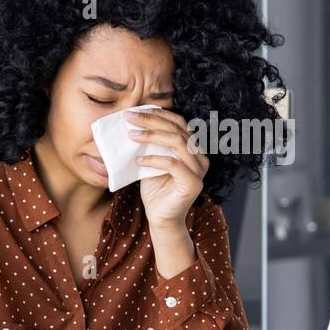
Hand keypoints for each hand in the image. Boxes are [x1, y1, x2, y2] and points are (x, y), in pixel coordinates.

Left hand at [128, 108, 207, 230]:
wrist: (161, 219)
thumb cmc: (156, 190)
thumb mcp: (152, 161)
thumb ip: (151, 145)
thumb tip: (135, 124)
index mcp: (193, 149)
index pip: (179, 123)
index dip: (159, 114)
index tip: (136, 111)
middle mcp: (200, 157)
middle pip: (178, 129)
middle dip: (152, 120)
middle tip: (130, 118)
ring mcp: (199, 170)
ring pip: (178, 142)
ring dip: (152, 136)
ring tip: (132, 136)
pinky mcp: (193, 183)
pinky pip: (173, 164)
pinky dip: (154, 160)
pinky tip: (138, 161)